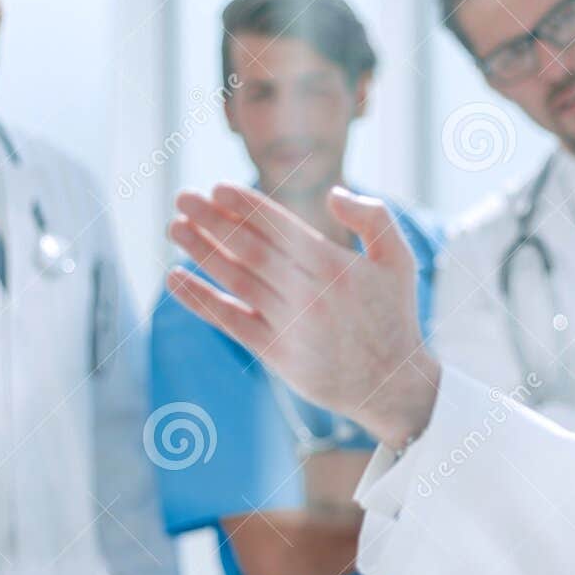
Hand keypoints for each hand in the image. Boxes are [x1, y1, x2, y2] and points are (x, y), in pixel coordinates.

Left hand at [167, 184, 439, 449]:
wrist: (392, 386)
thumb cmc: (393, 316)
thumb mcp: (400, 260)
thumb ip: (374, 217)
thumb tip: (333, 193)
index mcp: (334, 265)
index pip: (279, 227)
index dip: (245, 206)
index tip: (217, 188)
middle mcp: (308, 292)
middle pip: (250, 248)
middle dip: (213, 220)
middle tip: (183, 197)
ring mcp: (289, 324)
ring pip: (235, 280)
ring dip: (201, 252)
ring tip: (174, 227)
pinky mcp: (275, 353)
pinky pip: (230, 321)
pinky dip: (200, 300)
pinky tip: (175, 279)